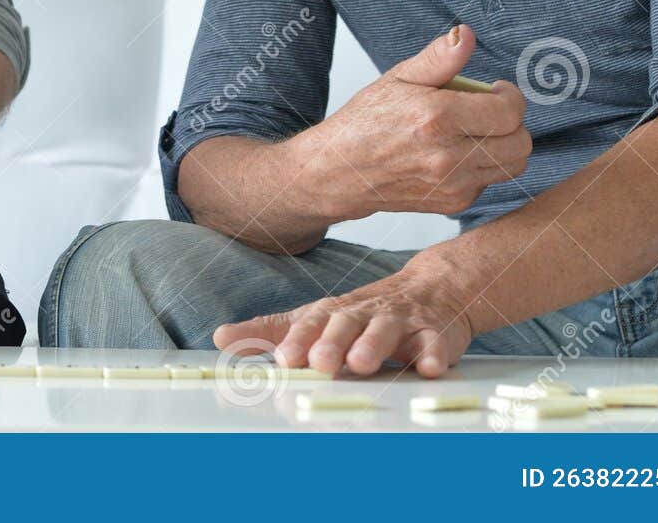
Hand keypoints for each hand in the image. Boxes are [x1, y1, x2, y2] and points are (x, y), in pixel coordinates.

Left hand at [213, 264, 474, 377]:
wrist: (432, 288)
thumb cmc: (364, 313)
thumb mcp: (318, 319)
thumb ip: (271, 331)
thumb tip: (221, 338)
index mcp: (334, 313)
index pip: (311, 323)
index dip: (297, 339)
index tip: (283, 359)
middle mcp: (364, 314)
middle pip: (346, 323)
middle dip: (331, 342)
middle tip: (318, 363)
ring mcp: (402, 322)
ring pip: (387, 329)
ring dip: (374, 344)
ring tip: (362, 363)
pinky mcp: (436, 333)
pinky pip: (436, 343)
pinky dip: (434, 354)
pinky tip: (430, 368)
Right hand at [291, 24, 530, 221]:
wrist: (340, 171)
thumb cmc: (366, 122)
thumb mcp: (398, 78)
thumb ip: (438, 57)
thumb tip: (465, 34)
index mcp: (437, 118)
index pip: (509, 112)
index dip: (511, 96)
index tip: (497, 90)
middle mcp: (448, 156)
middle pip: (520, 142)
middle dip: (511, 121)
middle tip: (488, 110)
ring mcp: (452, 184)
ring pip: (512, 165)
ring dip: (503, 145)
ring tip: (475, 131)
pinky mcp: (452, 203)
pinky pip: (490, 181)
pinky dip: (483, 165)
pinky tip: (457, 152)